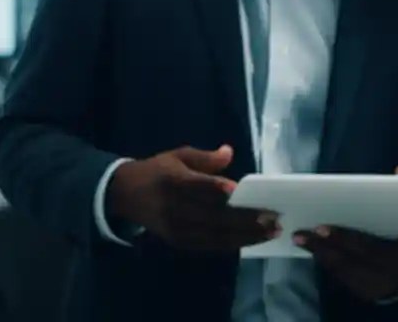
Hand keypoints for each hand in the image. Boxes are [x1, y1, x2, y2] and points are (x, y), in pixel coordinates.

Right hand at [107, 144, 277, 250]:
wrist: (125, 195)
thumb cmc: (158, 171)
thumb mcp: (178, 156)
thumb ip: (205, 157)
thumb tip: (229, 152)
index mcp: (172, 181)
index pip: (196, 186)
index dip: (214, 188)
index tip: (236, 190)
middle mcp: (174, 207)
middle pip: (212, 215)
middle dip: (245, 219)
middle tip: (273, 218)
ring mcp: (176, 228)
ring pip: (214, 234)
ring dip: (245, 235)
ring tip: (270, 232)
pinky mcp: (178, 241)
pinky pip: (208, 245)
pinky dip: (231, 243)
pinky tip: (251, 240)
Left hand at [293, 223, 397, 301]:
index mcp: (395, 264)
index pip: (365, 250)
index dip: (343, 239)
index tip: (321, 228)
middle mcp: (379, 279)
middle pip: (346, 260)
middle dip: (322, 246)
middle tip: (300, 233)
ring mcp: (367, 287)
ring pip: (339, 269)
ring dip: (318, 253)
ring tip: (299, 238)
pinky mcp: (358, 291)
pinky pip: (338, 275)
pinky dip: (324, 261)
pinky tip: (311, 248)